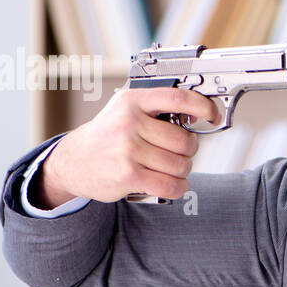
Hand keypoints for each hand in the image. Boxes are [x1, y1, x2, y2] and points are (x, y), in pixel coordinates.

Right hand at [34, 86, 221, 205]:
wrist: (74, 161)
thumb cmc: (106, 136)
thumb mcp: (125, 111)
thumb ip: (156, 110)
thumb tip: (195, 116)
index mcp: (132, 101)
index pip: (179, 98)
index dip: (203, 107)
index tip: (212, 115)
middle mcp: (129, 122)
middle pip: (185, 141)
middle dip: (188, 151)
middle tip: (175, 152)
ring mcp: (128, 149)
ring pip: (180, 165)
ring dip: (181, 171)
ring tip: (167, 168)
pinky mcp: (128, 174)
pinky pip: (170, 184)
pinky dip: (177, 187)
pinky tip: (171, 183)